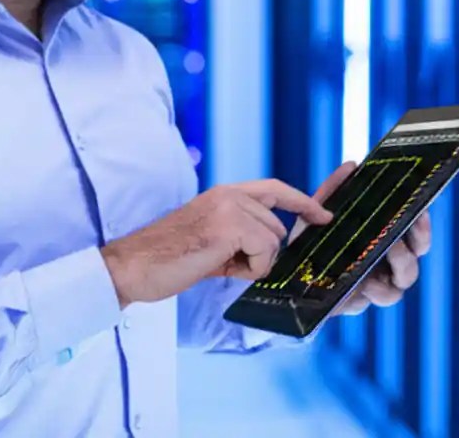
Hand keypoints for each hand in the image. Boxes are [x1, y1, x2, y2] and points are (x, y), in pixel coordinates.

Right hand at [100, 180, 333, 306]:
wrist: (134, 265)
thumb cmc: (168, 258)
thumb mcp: (210, 236)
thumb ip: (239, 231)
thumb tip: (272, 246)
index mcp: (223, 193)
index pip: (275, 189)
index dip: (303, 201)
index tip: (324, 214)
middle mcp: (228, 194)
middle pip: (277, 225)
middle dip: (262, 253)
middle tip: (225, 263)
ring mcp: (229, 207)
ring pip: (272, 241)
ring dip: (253, 263)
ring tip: (216, 264)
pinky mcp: (229, 226)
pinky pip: (264, 254)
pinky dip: (248, 269)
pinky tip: (218, 267)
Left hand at [297, 162, 431, 315]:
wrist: (280, 267)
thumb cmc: (308, 237)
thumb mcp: (317, 211)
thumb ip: (334, 189)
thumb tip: (352, 166)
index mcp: (381, 245)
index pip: (414, 239)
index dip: (422, 227)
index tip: (420, 213)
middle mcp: (380, 269)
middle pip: (411, 265)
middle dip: (414, 249)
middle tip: (401, 237)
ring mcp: (368, 289)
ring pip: (396, 290)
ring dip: (395, 271)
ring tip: (385, 255)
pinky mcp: (351, 305)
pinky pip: (366, 304)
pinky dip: (367, 294)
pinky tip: (362, 285)